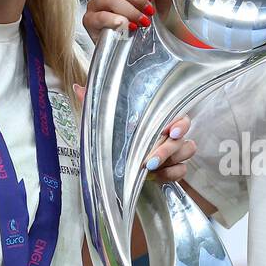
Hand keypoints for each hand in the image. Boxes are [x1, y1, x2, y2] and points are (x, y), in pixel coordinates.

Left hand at [71, 95, 194, 186]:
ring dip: (170, 162)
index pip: (180, 117)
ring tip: (149, 169)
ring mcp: (175, 151)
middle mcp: (171, 133)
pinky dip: (170, 174)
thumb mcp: (104, 121)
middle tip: (149, 160)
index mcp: (160, 117)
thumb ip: (96, 105)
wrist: (116, 162)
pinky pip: (181, 171)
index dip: (180, 124)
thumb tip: (78, 88)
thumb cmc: (116, 136)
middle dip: (167, 150)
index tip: (171, 131)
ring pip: (187, 152)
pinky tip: (154, 177)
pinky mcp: (173, 168)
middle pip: (182, 138)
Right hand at [83, 0, 173, 40]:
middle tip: (149, 11)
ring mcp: (94, 4)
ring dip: (130, 11)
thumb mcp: (162, 1)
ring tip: (142, 22)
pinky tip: (128, 26)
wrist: (145, 44)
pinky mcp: (90, 21)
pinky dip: (116, 21)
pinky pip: (100, 17)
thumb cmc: (148, 18)